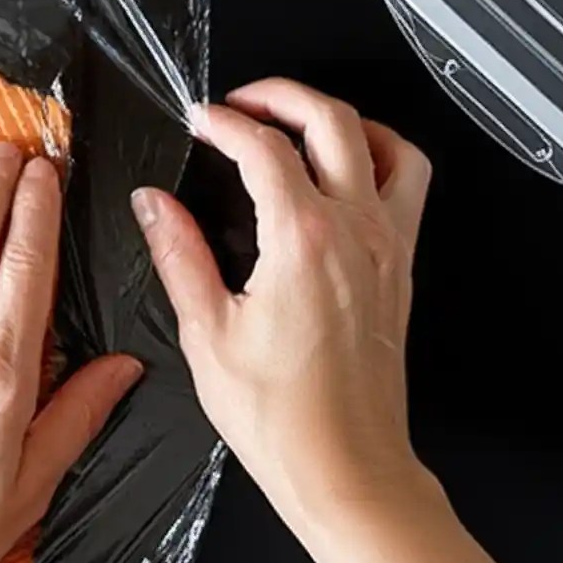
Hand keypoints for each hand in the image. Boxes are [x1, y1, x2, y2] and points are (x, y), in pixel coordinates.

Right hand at [134, 78, 432, 517]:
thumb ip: (179, 254)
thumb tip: (152, 204)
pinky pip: (410, 183)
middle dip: (280, 95)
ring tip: (296, 122)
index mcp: (301, 240)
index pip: (263, 146)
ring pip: (385, 142)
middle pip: (331, 120)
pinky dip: (383, 155)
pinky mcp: (400, 267)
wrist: (346, 467)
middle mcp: (354, 231)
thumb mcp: (207, 333)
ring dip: (339, 116)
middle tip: (240, 102)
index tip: (199, 122)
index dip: (224, 122)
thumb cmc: (282, 417)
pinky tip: (348, 170)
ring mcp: (386, 246)